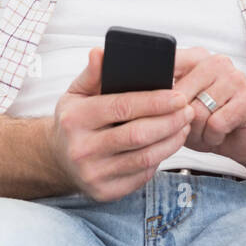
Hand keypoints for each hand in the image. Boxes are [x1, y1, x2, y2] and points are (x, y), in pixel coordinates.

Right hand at [49, 47, 193, 201]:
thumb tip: (102, 52)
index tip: (179, 96)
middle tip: (188, 110)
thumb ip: (93, 73)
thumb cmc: (75, 119)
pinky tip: (168, 144)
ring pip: (144, 158)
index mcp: (75, 119)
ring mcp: (93, 174)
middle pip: (138, 135)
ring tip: (184, 125)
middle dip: (169, 121)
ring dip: (171, 141)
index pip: (122, 107)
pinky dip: (160, 158)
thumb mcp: (77, 92)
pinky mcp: (105, 192)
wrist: (57, 158)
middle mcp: (81, 149)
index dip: (155, 101)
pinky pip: (142, 175)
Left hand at [170, 47, 245, 167]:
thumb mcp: (180, 109)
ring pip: (198, 112)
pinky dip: (214, 137)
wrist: (243, 140)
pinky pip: (217, 123)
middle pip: (180, 96)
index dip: (159, 92)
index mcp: (197, 58)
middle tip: (191, 128)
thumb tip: (147, 97)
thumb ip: (165, 98)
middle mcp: (217, 62)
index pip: (169, 65)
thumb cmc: (209, 122)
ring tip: (207, 131)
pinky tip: (220, 134)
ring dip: (199, 132)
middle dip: (181, 121)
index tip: (159, 107)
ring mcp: (235, 78)